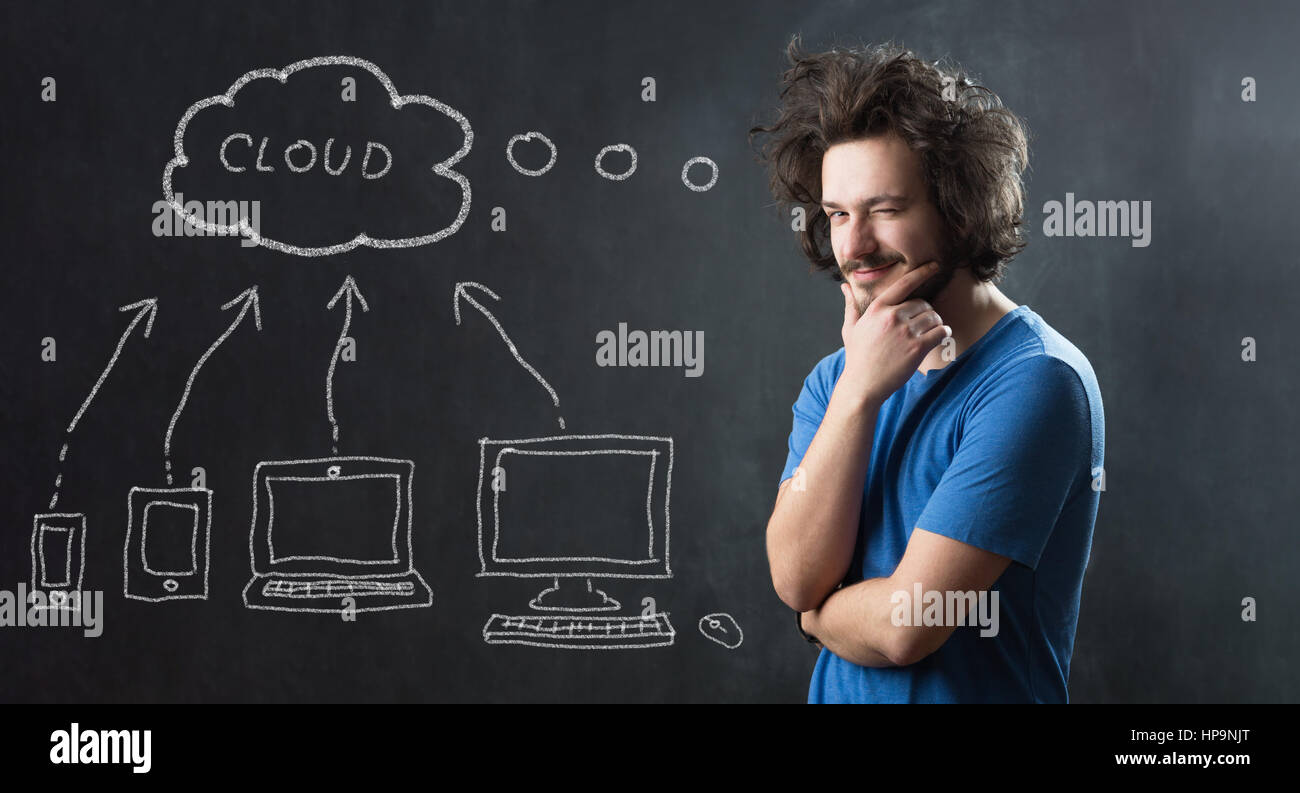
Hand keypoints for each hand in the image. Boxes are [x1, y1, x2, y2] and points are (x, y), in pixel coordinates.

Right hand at [838, 261, 951, 404]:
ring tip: (931, 331)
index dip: (922, 272)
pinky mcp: (917, 348)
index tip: (934, 265)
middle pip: (922, 303)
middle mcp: (891, 317)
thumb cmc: (857, 357)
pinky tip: (940, 337)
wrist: (863, 385)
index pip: (904, 284)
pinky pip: (940, 332)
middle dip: (926, 312)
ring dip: (936, 323)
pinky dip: (943, 333)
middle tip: (923, 324)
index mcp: (877, 309)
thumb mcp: (850, 328)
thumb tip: (844, 287)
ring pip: (933, 317)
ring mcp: (905, 332)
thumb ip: (851, 305)